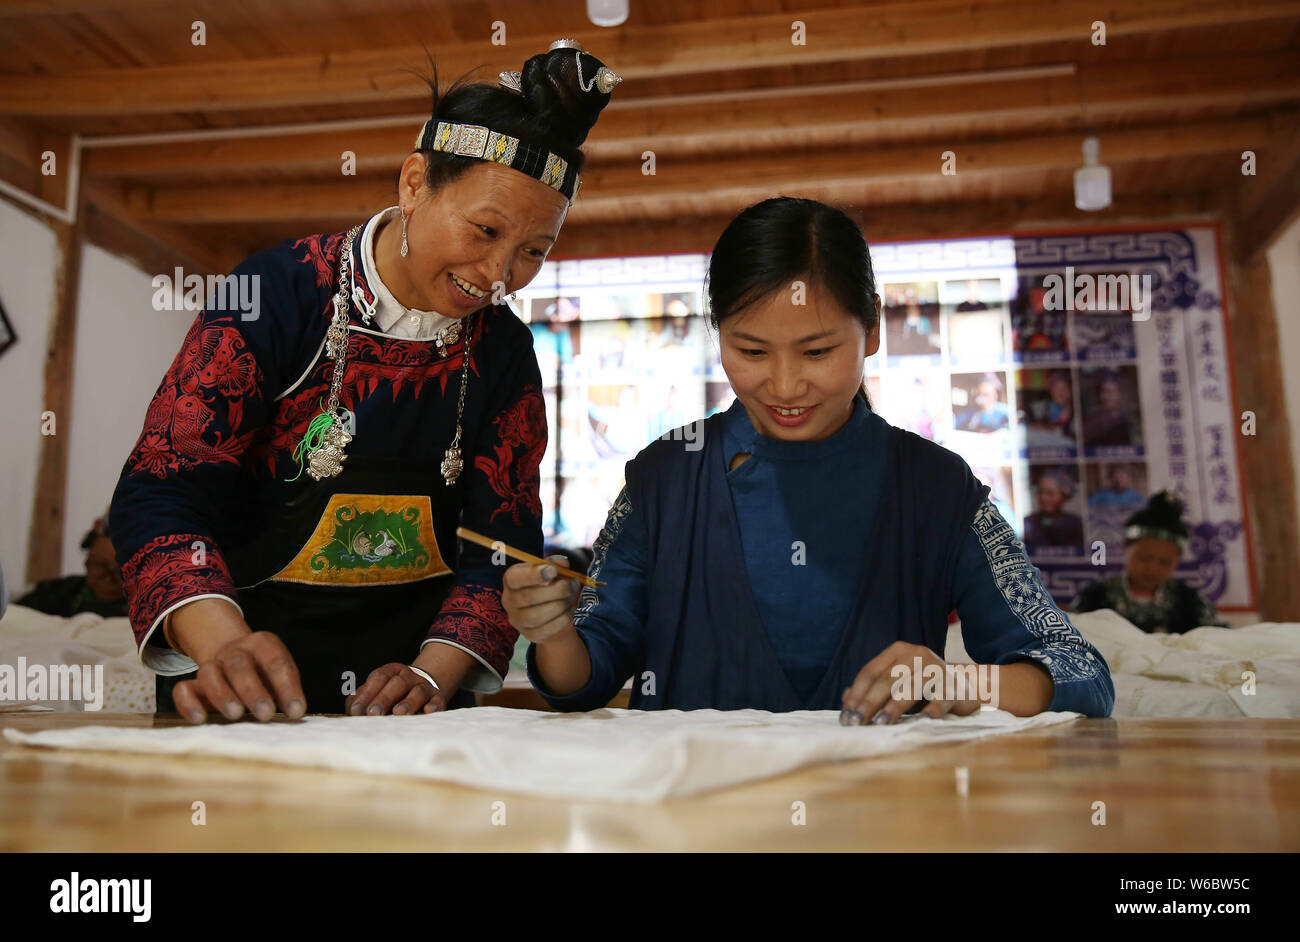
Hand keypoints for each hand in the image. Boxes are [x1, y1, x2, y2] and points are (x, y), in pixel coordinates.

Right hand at [172, 630, 305, 724]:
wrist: (233, 657)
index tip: (296, 711)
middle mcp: (235, 651)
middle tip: (266, 714)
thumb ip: (286, 692)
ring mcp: (213, 665)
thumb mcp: (279, 675)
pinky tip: (200, 720)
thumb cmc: (265, 674)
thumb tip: (295, 715)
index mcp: (263, 644)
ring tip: (236, 715)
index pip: (277, 662)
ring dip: (222, 695)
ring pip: (210, 673)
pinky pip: (183, 689)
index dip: (287, 687)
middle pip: (240, 665)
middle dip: (253, 691)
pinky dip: (189, 704)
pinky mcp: (193, 683)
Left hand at [345, 663, 446, 715]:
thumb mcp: (380, 688)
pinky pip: (437, 701)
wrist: (427, 686)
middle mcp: (409, 676)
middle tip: (373, 714)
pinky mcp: (438, 698)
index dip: (366, 693)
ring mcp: (425, 686)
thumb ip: (364, 697)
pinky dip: (434, 706)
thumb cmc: (395, 693)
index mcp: (392, 671)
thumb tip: (352, 708)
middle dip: (384, 698)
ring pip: (418, 691)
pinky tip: (428, 712)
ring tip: (398, 713)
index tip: (355, 711)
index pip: (378, 678)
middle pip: (397, 683)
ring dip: (408, 702)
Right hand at [502, 555, 580, 643]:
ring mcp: (517, 620)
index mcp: (511, 579)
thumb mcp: (551, 570)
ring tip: (571, 598)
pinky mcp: (529, 634)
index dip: (534, 575)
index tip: (553, 571)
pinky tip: (568, 611)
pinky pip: (546, 629)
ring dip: (560, 605)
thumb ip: (556, 564)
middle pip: (529, 597)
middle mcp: (509, 600)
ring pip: (537, 616)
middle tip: (572, 584)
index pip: (515, 577)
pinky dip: (562, 619)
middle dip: (556, 590)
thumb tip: (562, 563)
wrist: (550, 611)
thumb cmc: (548, 585)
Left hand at [840, 641, 981, 725]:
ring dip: (894, 707)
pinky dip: (930, 711)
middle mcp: (916, 655)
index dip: (856, 694)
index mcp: (898, 652)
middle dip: (869, 703)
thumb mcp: (897, 682)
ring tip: (881, 723)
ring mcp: (936, 669)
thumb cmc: (923, 687)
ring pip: (910, 688)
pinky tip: (920, 722)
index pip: (870, 672)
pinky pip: (939, 700)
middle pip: (887, 680)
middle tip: (856, 722)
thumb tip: (845, 699)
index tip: (846, 715)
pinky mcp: (953, 687)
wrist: (966, 686)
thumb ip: (873, 688)